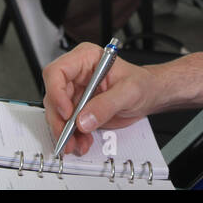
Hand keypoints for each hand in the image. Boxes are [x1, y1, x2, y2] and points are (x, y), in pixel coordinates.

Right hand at [42, 43, 160, 155]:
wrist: (149, 95)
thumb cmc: (142, 83)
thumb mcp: (129, 91)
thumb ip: (107, 104)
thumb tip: (83, 120)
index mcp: (86, 59)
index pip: (57, 71)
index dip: (56, 92)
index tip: (67, 112)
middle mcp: (77, 74)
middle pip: (53, 96)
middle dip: (59, 120)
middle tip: (67, 137)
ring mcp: (77, 92)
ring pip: (57, 113)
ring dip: (65, 132)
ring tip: (77, 144)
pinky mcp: (79, 108)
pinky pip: (68, 124)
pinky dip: (73, 137)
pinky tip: (83, 142)